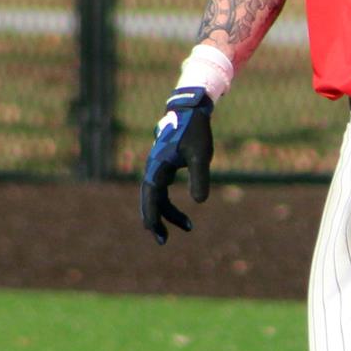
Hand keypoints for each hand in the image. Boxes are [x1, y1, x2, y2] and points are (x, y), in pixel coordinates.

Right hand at [139, 87, 213, 244]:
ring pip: (156, 196)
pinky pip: (161, 190)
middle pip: (149, 198)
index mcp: (158, 165)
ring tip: (189, 227)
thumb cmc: (196, 130)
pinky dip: (169, 204)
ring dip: (167, 213)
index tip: (155, 231)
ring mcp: (157, 166)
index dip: (152, 214)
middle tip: (163, 241)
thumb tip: (199, 202)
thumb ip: (199, 177)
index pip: (151, 194)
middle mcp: (153, 167)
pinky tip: (181, 214)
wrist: (191, 109)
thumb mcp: (201, 154)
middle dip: (155, 220)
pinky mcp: (164, 165)